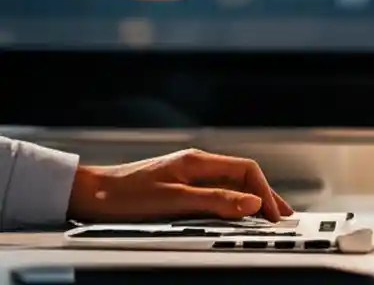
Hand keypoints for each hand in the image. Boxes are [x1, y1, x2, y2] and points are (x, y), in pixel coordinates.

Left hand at [68, 148, 293, 222]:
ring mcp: (187, 175)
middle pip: (242, 176)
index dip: (264, 191)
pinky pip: (215, 192)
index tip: (272, 214)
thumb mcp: (174, 201)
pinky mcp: (177, 187)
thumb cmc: (124, 195)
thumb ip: (215, 201)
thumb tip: (252, 202)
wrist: (89, 195)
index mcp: (198, 162)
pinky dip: (232, 203)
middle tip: (282, 215)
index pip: (246, 170)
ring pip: (230, 185)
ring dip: (250, 199)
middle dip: (265, 194)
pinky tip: (235, 213)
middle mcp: (196, 164)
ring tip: (266, 215)